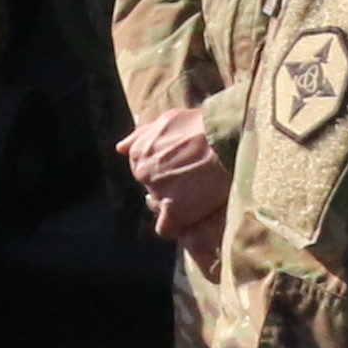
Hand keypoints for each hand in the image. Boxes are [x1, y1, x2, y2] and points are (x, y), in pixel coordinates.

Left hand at [118, 105, 228, 263]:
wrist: (227, 139)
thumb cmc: (203, 126)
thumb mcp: (169, 120)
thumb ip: (143, 135)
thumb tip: (120, 148)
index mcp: (138, 151)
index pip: (142, 171)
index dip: (163, 173)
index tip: (182, 171)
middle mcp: (142, 172)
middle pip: (151, 189)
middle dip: (168, 187)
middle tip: (193, 182)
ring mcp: (157, 191)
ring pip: (160, 207)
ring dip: (176, 204)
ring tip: (199, 194)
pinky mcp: (174, 209)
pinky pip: (167, 228)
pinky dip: (177, 226)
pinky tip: (190, 218)